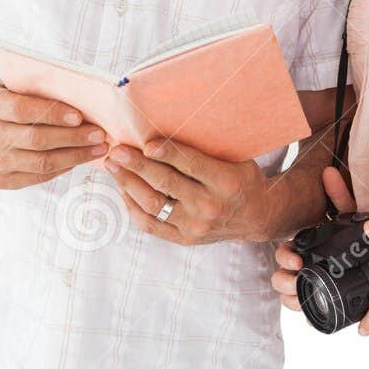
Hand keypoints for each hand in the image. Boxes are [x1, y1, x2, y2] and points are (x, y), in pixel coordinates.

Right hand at [0, 83, 107, 188]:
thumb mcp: (4, 89)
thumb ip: (30, 88)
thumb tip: (75, 89)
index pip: (24, 110)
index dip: (53, 113)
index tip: (79, 115)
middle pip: (38, 139)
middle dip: (74, 137)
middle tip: (99, 134)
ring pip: (42, 162)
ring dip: (75, 156)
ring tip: (98, 149)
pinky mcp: (0, 180)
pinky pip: (38, 176)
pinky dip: (62, 168)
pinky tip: (78, 160)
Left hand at [103, 136, 270, 243]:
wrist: (256, 217)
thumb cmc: (241, 179)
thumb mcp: (235, 159)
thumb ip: (204, 149)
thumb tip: (164, 129)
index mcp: (226, 181)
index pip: (191, 165)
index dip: (166, 153)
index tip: (145, 143)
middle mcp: (209, 206)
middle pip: (166, 183)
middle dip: (136, 165)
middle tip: (117, 151)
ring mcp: (195, 226)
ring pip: (152, 205)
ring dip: (128, 183)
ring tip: (113, 166)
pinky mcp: (184, 239)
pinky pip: (150, 225)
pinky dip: (132, 206)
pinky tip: (123, 189)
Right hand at [272, 166, 354, 310]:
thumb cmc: (359, 238)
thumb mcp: (349, 217)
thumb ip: (340, 195)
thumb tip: (330, 172)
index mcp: (307, 246)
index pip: (284, 251)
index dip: (284, 257)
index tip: (297, 261)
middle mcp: (303, 264)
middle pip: (280, 275)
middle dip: (283, 280)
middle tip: (297, 281)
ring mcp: (309, 282)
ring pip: (286, 292)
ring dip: (288, 296)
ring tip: (299, 298)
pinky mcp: (318, 298)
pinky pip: (301, 305)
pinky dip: (298, 307)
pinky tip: (305, 306)